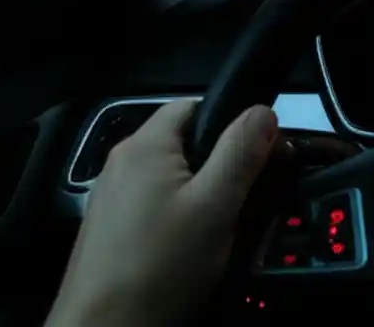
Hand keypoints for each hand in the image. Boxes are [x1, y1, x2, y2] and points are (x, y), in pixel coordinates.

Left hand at [45, 101, 279, 326]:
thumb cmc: (159, 267)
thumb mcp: (216, 206)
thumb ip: (241, 153)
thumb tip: (262, 113)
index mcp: (144, 146)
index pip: (195, 106)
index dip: (235, 124)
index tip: (264, 155)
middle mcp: (121, 164)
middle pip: (186, 145)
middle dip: (223, 167)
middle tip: (247, 200)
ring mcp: (111, 199)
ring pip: (174, 179)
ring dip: (204, 197)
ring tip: (223, 230)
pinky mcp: (110, 230)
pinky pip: (156, 207)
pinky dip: (180, 219)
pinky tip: (192, 250)